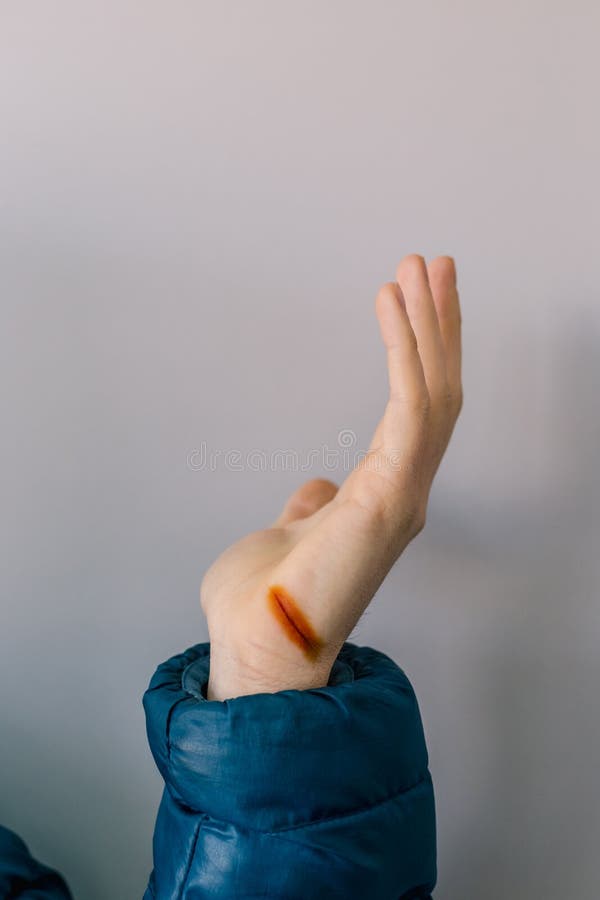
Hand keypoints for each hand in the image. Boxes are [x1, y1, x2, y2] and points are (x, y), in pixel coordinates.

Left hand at [201, 254, 462, 699]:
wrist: (258, 649)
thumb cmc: (267, 603)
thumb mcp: (291, 534)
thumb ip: (312, 506)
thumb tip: (317, 488)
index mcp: (379, 496)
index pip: (414, 412)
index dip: (419, 354)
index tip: (410, 300)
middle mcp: (402, 490)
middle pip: (437, 391)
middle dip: (438, 325)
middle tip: (434, 265)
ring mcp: (402, 493)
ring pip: (435, 392)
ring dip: (431, 325)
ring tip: (423, 266)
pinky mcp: (390, 494)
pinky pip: (410, 407)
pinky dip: (406, 350)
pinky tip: (392, 303)